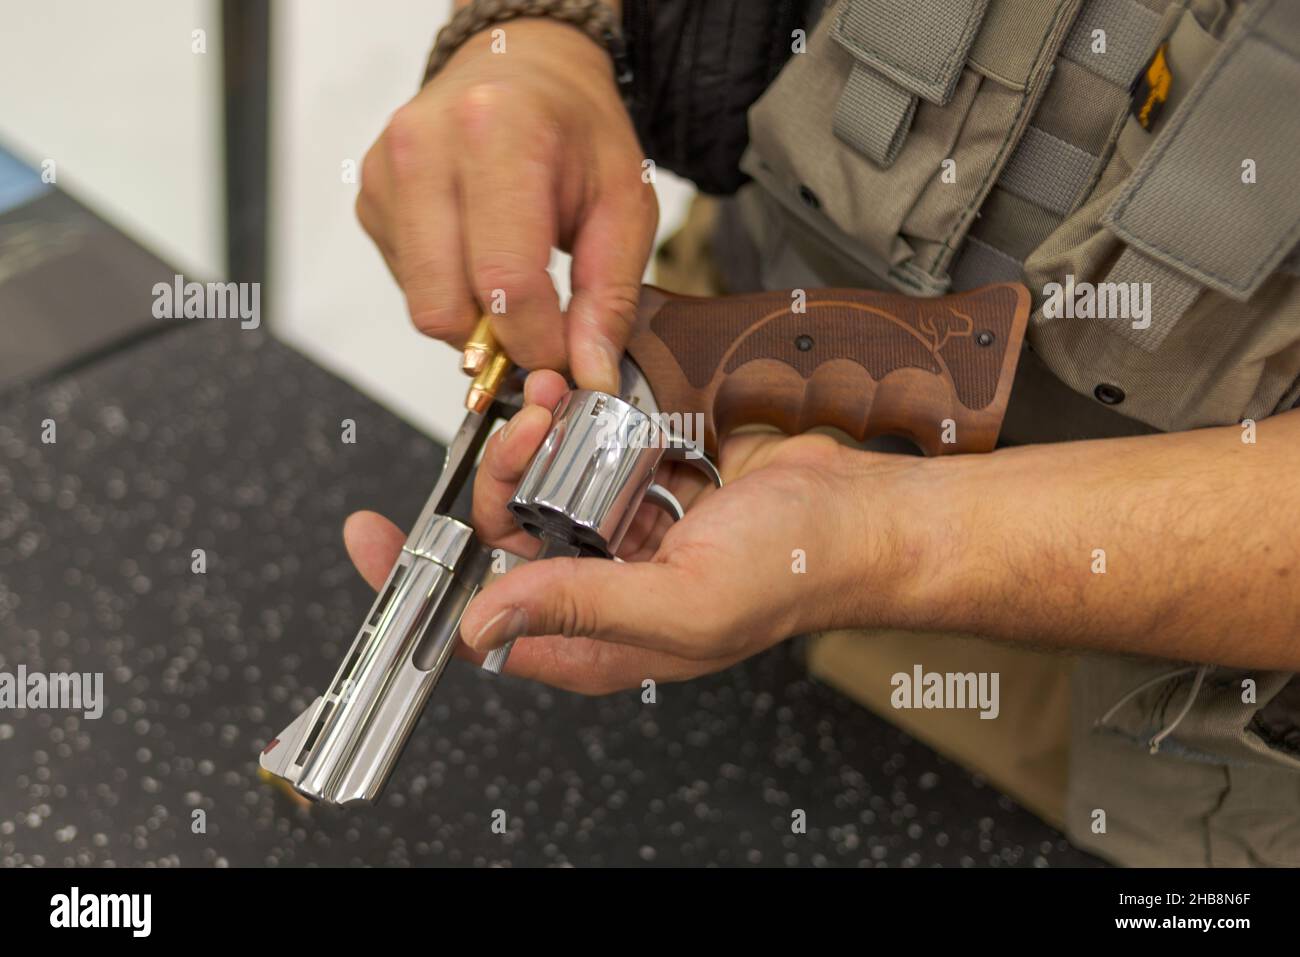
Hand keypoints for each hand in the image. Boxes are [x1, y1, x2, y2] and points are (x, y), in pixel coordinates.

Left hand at [344, 372, 928, 692]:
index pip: (480, 621)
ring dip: (537, 438)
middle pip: (505, 532)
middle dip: (501, 474)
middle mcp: (601, 589)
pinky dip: (578, 420)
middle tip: (529, 427)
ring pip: (541, 483)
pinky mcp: (648, 484)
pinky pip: (586, 450)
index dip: (417, 580)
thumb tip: (482, 622)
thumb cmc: (793, 571)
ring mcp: (623, 533)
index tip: (370, 534)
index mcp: (597, 640)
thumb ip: (580, 608)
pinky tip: (591, 397)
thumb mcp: (681, 602)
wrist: (862, 512)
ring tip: (560, 400)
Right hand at [355, 17, 656, 390]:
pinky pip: (409, 285)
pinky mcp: (370, 199)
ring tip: (516, 286)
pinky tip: (480, 256)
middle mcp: (425, 148)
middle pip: (446, 307)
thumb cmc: (576, 132)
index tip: (566, 361)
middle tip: (540, 335)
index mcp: (497, 133)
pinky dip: (450, 294)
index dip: (538, 343)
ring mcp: (386, 174)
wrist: (523, 69)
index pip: (505, 281)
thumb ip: (608, 296)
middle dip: (500, 343)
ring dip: (474, 321)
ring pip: (423, 306)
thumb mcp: (624, 204)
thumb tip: (588, 376)